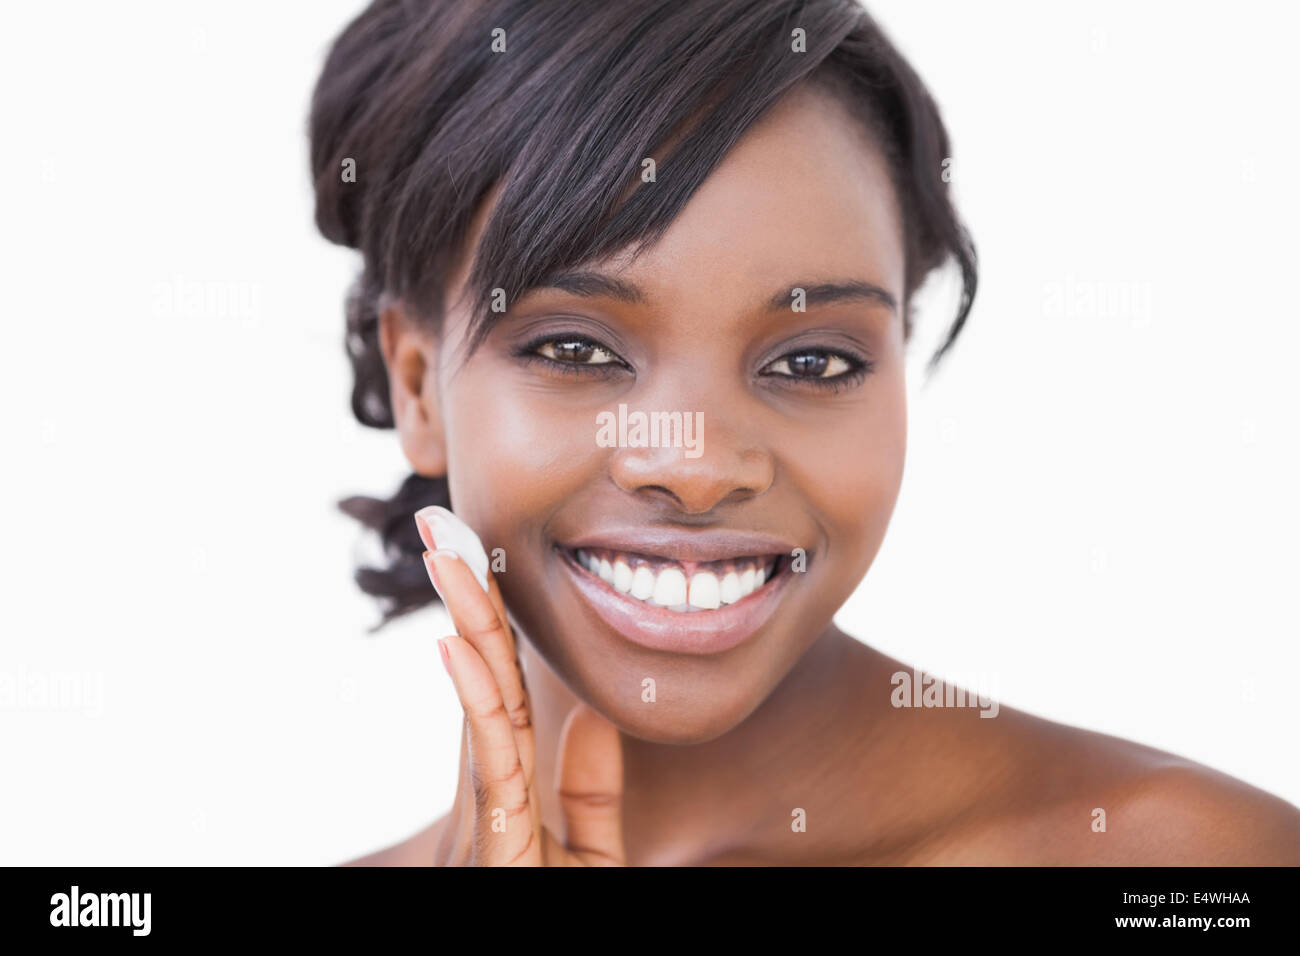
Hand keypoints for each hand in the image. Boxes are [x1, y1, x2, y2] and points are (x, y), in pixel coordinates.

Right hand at [415, 508, 625, 865]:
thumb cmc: (559, 913)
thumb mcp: (588, 859)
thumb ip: (587, 791)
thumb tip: (593, 711)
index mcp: (509, 792)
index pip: (498, 689)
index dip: (488, 618)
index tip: (475, 554)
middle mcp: (484, 800)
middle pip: (478, 681)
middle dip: (463, 598)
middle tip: (443, 522)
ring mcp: (482, 828)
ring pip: (477, 710)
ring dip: (465, 626)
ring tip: (451, 556)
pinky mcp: (494, 858)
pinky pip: (490, 772)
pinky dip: (474, 705)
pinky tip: (458, 647)